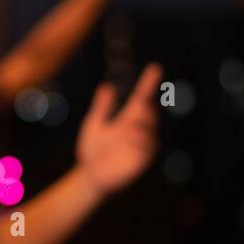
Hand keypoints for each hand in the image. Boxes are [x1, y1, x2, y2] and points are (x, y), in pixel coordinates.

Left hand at [75, 63, 162, 194]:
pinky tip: (130, 137)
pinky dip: (141, 140)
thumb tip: (106, 86)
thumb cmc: (92, 150)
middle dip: (147, 107)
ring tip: (130, 125)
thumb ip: (101, 107)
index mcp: (127, 120)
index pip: (141, 98)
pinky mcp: (141, 160)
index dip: (148, 83)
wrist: (89, 175)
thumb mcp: (94, 125)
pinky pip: (147, 148)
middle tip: (141, 104)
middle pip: (149, 113)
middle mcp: (137, 131)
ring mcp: (141, 145)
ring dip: (142, 125)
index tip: (154, 68)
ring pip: (150, 130)